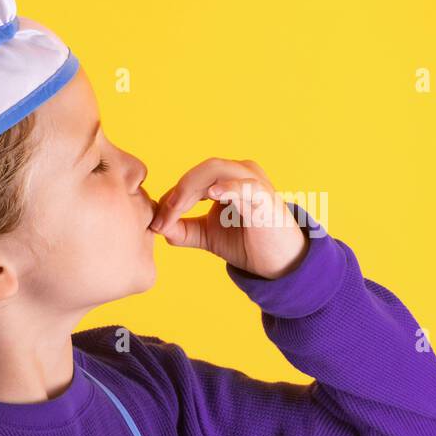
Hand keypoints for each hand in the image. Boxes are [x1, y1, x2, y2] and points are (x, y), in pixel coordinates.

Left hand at [148, 157, 309, 279]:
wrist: (279, 265)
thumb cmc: (247, 244)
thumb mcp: (207, 236)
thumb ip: (183, 229)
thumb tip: (156, 226)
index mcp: (228, 177)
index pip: (192, 179)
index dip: (171, 199)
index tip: (156, 223)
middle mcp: (241, 173)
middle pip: (200, 171)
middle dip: (177, 193)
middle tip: (162, 219)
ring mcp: (254, 182)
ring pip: (216, 170)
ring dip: (190, 190)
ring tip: (176, 211)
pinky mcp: (265, 198)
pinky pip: (245, 185)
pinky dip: (228, 187)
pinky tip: (212, 194)